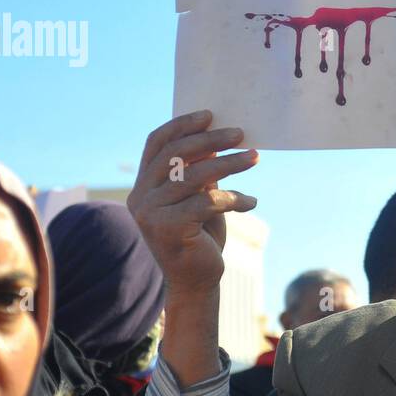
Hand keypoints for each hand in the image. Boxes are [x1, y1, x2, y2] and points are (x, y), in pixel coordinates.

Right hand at [128, 110, 258, 294]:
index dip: (181, 124)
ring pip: (194, 176)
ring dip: (230, 163)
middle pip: (175, 154)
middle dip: (211, 139)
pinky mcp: (169, 229)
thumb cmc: (200, 235)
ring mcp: (151, 214)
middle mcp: (140, 197)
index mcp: (143, 185)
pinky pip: (207, 201)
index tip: (209, 115)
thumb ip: (198, 170)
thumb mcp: (198, 197)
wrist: (197, 281)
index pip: (156, 143)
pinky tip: (251, 202)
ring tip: (255, 158)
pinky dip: (234, 198)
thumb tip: (216, 137)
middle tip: (240, 134)